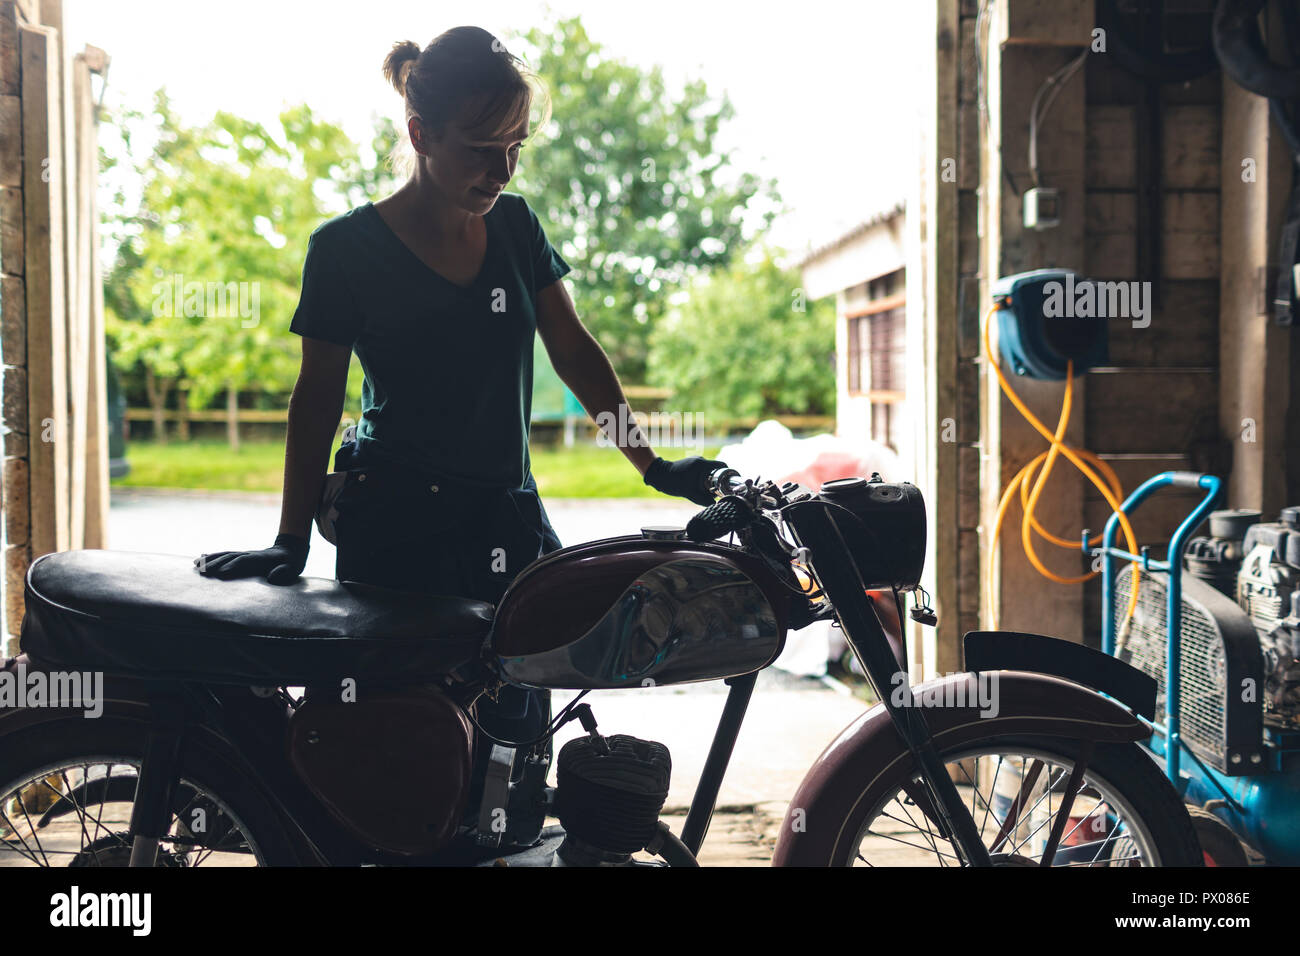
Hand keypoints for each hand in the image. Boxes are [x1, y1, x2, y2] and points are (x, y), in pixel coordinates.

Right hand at [195, 533, 309, 584]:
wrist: (291, 549)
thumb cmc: (291, 563)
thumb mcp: (292, 568)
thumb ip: (283, 572)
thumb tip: (272, 578)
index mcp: (261, 559)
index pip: (244, 562)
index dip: (233, 566)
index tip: (221, 574)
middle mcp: (250, 554)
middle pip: (230, 557)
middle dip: (216, 563)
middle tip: (202, 571)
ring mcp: (245, 554)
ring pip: (225, 555)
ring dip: (211, 559)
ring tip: (196, 564)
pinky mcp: (242, 556)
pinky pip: (226, 554)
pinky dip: (213, 555)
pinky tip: (202, 557)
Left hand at [642, 456, 728, 506]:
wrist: (658, 475)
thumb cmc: (673, 483)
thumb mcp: (690, 494)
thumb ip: (704, 500)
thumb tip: (715, 505)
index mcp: (703, 465)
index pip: (723, 466)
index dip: (729, 474)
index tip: (731, 483)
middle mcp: (701, 460)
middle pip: (717, 469)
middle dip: (720, 479)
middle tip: (720, 490)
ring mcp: (695, 461)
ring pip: (709, 470)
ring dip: (711, 479)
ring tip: (709, 490)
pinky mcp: (690, 464)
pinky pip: (702, 471)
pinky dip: (704, 478)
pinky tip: (700, 487)